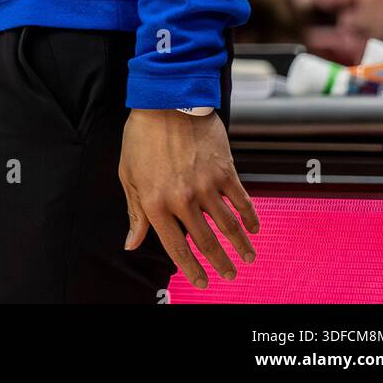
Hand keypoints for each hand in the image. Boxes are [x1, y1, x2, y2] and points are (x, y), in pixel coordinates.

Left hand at [119, 107, 258, 288]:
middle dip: (220, 263)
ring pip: (228, 226)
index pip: (177, 248)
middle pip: (206, 242)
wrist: (164, 100)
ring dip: (240, 246)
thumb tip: (132, 244)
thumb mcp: (129, 176)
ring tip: (248, 258)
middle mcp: (182, 199)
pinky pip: (241, 200)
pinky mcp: (224, 169)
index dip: (191, 269)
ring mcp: (205, 185)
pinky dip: (250, 217)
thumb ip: (135, 213)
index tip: (202, 282)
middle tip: (230, 275)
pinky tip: (254, 228)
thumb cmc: (141, 136)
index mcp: (155, 204)